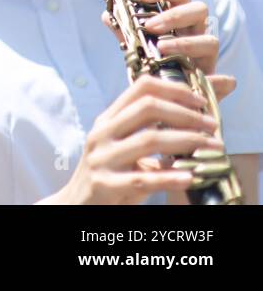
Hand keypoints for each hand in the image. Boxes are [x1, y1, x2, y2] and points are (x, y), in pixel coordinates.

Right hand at [52, 74, 226, 203]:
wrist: (77, 202)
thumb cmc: (110, 172)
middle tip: (212, 126)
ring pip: (149, 141)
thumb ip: (153, 133)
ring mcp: (102, 158)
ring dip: (187, 141)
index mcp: (108, 119)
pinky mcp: (105, 184)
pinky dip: (170, 177)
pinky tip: (190, 177)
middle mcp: (103, 133)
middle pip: (147, 108)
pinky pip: (142, 179)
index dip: (174, 89)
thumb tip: (197, 122)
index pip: (141, 88)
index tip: (201, 101)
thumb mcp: (125, 146)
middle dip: (186, 114)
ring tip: (213, 148)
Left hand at [101, 0, 218, 75]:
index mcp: (178, 19)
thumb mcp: (135, 47)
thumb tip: (106, 16)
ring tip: (161, 48)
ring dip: (185, 42)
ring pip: (211, 40)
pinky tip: (194, 76)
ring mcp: (205, 55)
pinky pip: (226, 78)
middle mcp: (195, 33)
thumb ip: (124, 31)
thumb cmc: (152, 65)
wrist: (162, 96)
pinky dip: (215, 78)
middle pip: (199, 9)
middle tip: (150, 26)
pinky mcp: (212, 78)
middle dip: (174, 15)